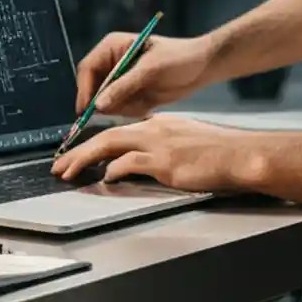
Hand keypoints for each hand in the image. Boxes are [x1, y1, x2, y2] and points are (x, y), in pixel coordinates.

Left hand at [51, 114, 263, 191]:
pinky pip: (129, 162)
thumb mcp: (187, 144)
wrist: (242, 155)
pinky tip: (104, 177)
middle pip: (105, 136)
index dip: (94, 144)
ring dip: (84, 159)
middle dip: (78, 151)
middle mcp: (154, 129)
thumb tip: (144, 164)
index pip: (118, 132)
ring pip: (109, 145)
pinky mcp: (164, 161)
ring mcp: (158, 144)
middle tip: (60, 164)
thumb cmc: (221, 154)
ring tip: (67, 172)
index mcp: (158, 125)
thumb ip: (163, 150)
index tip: (79, 155)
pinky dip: (113, 169)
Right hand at [75, 33, 213, 116]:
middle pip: (92, 88)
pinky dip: (133, 110)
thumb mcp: (150, 70)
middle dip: (106, 102)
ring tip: (145, 101)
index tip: (88, 110)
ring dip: (123, 107)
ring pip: (107, 102)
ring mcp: (121, 80)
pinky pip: (121, 109)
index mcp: (112, 47)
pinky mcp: (131, 94)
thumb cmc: (177, 58)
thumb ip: (123, 86)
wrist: (203, 67)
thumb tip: (97, 105)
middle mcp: (112, 63)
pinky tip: (150, 103)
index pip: (88, 69)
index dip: (85, 89)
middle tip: (122, 109)